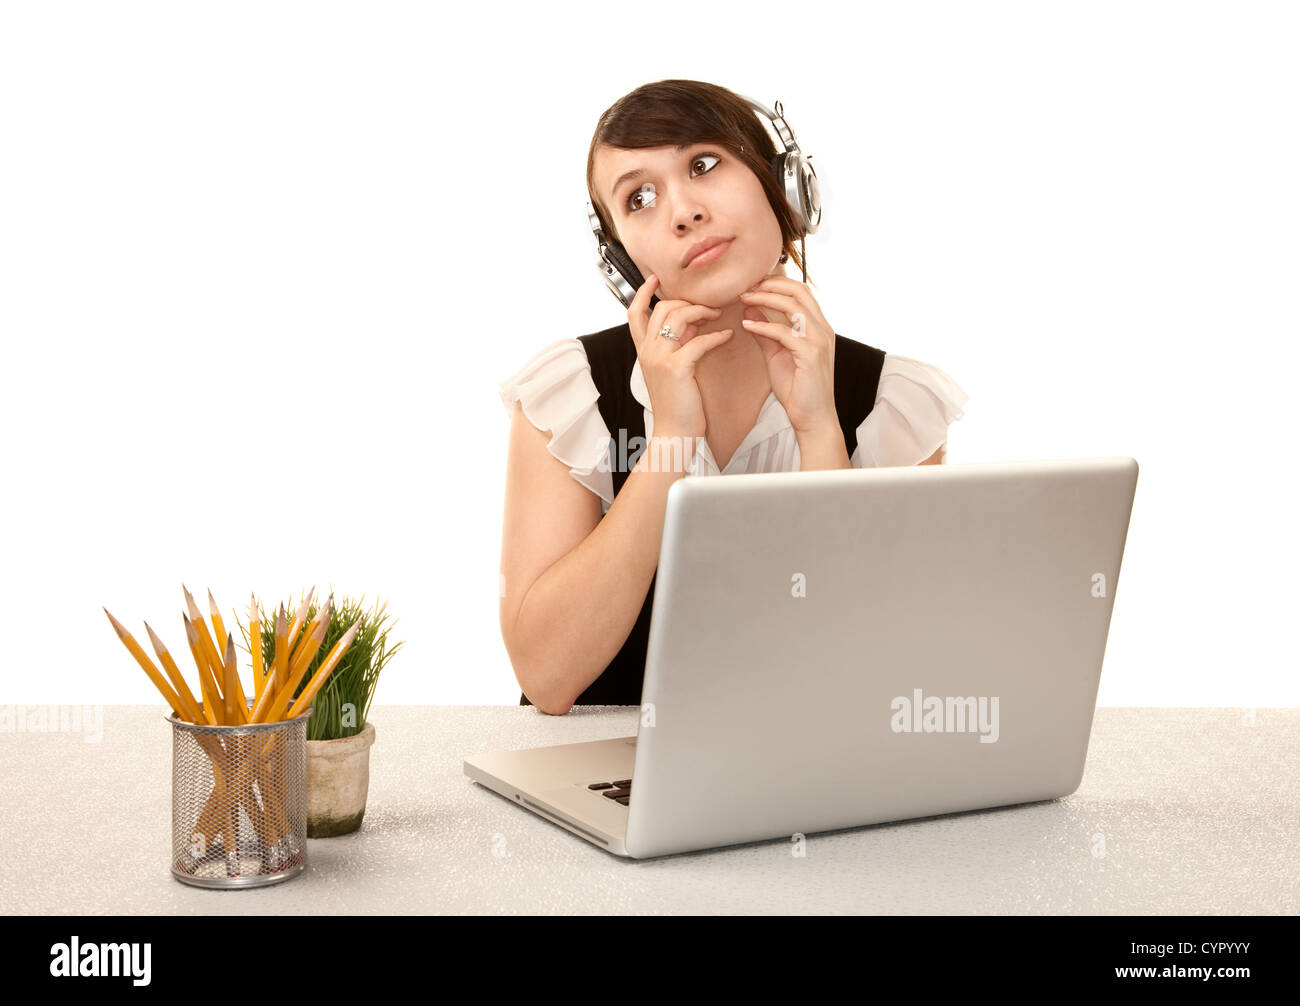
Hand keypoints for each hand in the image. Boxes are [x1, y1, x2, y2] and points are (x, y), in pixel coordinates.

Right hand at [627, 273, 733, 441]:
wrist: (674, 433)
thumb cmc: (677, 404)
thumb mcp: (672, 368)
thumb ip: (676, 344)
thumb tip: (691, 323)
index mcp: (643, 351)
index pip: (635, 313)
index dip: (644, 292)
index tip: (655, 279)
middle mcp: (647, 351)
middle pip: (662, 308)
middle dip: (687, 303)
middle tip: (707, 308)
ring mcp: (660, 358)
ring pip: (677, 317)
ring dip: (701, 312)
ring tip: (717, 316)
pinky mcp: (676, 368)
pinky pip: (699, 341)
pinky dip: (716, 336)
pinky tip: (727, 336)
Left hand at [738, 277, 839, 435]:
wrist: (813, 419)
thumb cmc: (797, 389)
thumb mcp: (777, 355)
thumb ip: (766, 332)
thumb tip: (750, 309)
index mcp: (818, 327)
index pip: (801, 291)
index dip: (776, 283)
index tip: (751, 284)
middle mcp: (823, 329)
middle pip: (799, 290)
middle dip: (770, 284)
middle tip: (745, 286)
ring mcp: (820, 341)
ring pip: (793, 306)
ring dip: (765, 299)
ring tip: (743, 299)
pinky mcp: (811, 355)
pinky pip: (784, 333)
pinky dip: (764, 327)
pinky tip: (746, 327)